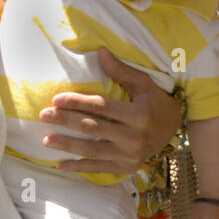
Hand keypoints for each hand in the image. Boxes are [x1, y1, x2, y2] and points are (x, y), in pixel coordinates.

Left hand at [40, 48, 182, 174]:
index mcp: (138, 114)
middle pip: (93, 127)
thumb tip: (100, 52)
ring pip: (93, 149)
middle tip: (44, 115)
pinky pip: (99, 167)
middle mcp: (134, 137)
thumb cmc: (155, 103)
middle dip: (66, 121)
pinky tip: (61, 164)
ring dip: (68, 145)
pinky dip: (79, 167)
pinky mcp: (127, 167)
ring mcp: (130, 155)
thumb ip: (121, 71)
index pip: (102, 107)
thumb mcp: (143, 84)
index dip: (78, 102)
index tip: (56, 99)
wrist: (174, 129)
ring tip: (47, 140)